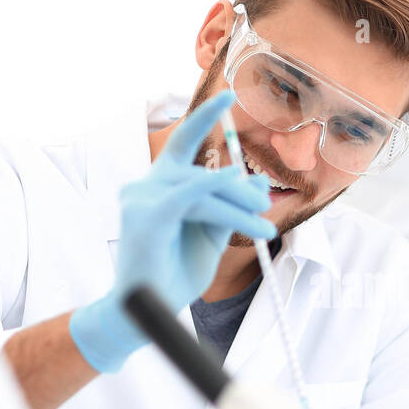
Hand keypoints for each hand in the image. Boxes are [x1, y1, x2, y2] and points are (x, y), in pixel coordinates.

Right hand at [69, 91, 274, 372]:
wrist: (148, 312)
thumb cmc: (174, 274)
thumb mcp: (210, 235)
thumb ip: (228, 207)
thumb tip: (255, 185)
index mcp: (159, 185)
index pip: (182, 143)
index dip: (204, 117)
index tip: (228, 96)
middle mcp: (146, 185)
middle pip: (204, 171)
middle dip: (240, 190)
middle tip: (267, 207)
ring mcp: (141, 199)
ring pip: (204, 190)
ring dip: (238, 209)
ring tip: (265, 230)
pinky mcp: (146, 218)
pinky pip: (187, 197)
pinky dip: (212, 188)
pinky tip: (235, 181)